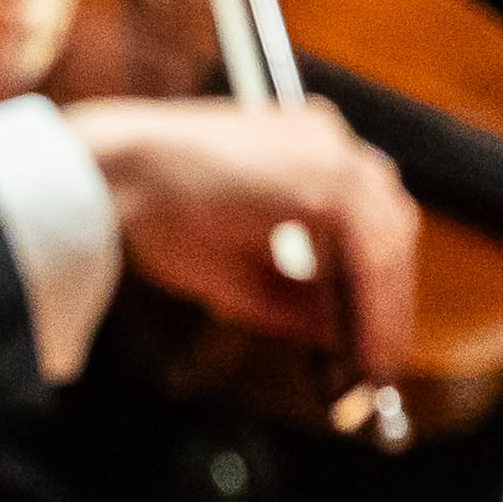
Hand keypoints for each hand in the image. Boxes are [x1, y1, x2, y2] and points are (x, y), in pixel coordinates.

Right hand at [68, 94, 418, 382]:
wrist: (114, 169)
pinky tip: (364, 342)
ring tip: (375, 360)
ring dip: (385, 304)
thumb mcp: (230, 264)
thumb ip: (289, 296)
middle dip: (386, 294)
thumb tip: (333, 334)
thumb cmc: (150, 206)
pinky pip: (374, 252)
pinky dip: (374, 301)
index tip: (365, 324)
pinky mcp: (331, 178)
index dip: (371, 276)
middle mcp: (328, 142)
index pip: (362, 215)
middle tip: (378, 352)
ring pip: (388, 240)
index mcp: (303, 147)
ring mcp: (334, 154)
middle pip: (388, 224)